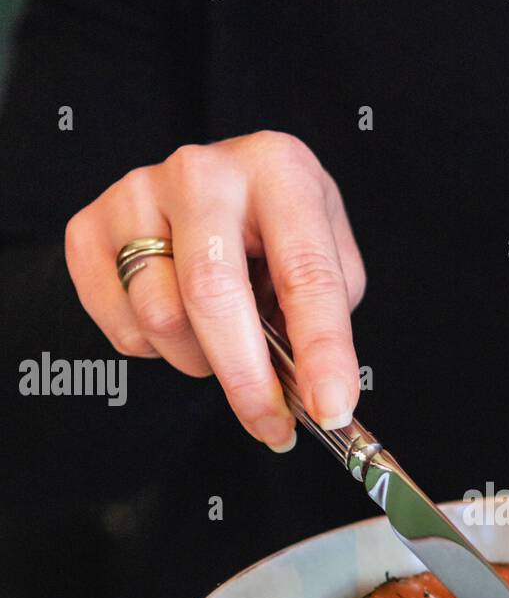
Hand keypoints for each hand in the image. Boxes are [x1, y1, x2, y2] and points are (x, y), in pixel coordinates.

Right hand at [65, 131, 365, 450]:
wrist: (214, 187)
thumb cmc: (275, 227)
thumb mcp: (326, 255)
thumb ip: (325, 317)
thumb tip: (314, 393)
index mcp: (278, 171)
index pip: (304, 272)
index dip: (321, 350)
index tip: (330, 406)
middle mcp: (202, 173)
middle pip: (212, 294)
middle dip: (247, 379)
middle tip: (271, 426)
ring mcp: (137, 195)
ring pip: (161, 317)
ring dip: (201, 360)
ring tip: (224, 340)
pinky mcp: (90, 228)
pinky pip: (123, 328)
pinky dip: (157, 350)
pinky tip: (181, 321)